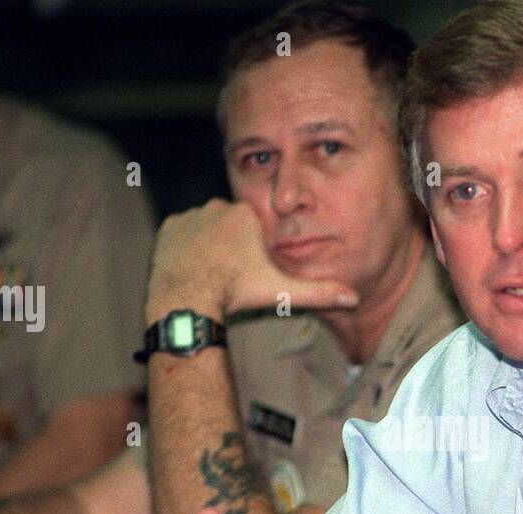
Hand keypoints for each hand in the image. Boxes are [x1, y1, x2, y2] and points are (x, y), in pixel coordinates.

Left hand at [144, 198, 357, 322]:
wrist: (189, 298)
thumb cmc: (236, 293)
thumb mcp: (280, 292)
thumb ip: (317, 292)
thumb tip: (352, 298)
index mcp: (245, 214)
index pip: (252, 229)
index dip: (251, 252)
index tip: (246, 271)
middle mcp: (217, 206)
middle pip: (229, 227)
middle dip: (231, 248)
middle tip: (230, 275)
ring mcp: (191, 215)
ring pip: (206, 230)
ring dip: (209, 247)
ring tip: (212, 273)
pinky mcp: (170, 226)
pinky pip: (182, 234)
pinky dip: (187, 249)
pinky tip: (193, 268)